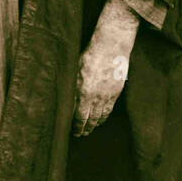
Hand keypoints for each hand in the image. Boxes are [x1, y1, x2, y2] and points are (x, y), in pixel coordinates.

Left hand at [72, 0, 139, 135]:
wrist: (111, 46)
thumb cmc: (89, 55)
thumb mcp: (74, 71)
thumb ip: (71, 87)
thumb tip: (65, 101)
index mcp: (84, 92)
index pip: (79, 116)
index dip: (76, 126)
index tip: (74, 132)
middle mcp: (96, 96)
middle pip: (90, 119)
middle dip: (85, 128)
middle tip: (81, 134)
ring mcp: (108, 94)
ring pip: (101, 115)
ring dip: (95, 124)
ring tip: (90, 129)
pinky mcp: (116, 91)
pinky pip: (110, 108)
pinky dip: (104, 116)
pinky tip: (101, 119)